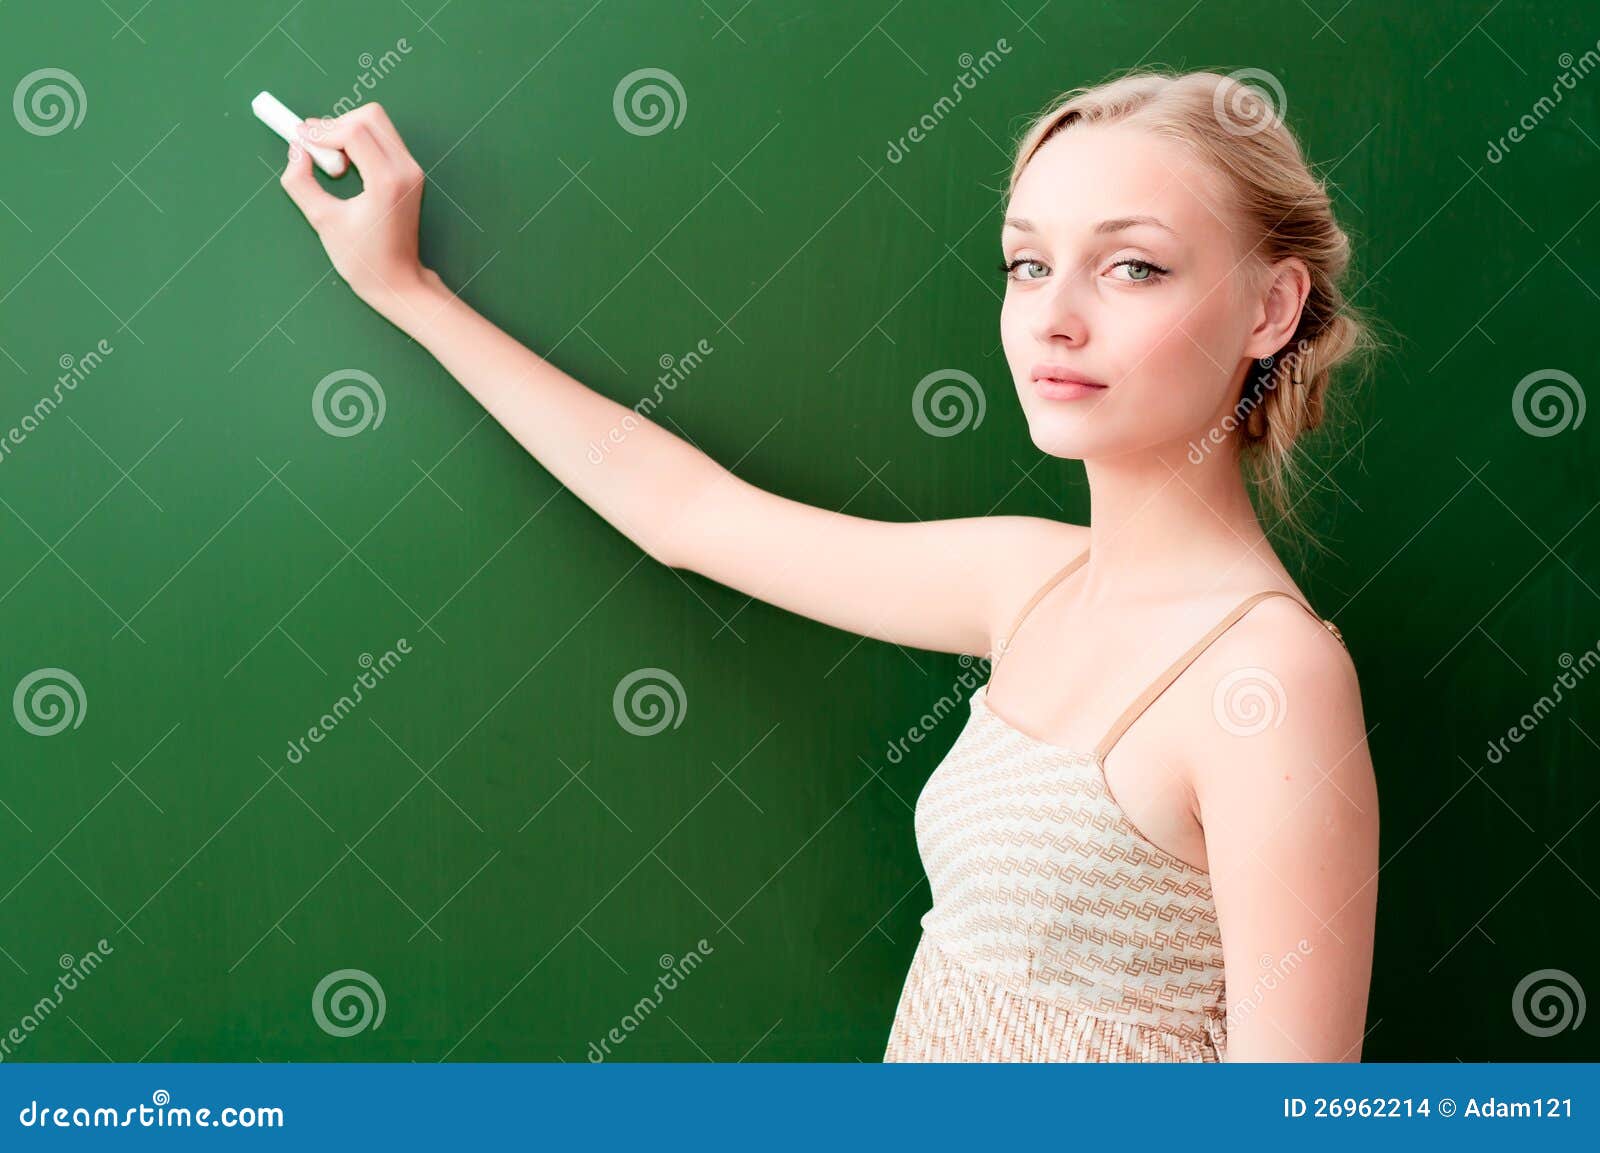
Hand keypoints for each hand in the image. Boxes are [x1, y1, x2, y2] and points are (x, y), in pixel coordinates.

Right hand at [278, 103, 433, 319]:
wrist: (398, 280)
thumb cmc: (362, 258)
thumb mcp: (322, 220)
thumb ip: (300, 182)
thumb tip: (296, 148)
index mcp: (387, 182)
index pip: (354, 131)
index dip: (321, 129)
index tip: (298, 138)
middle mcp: (406, 170)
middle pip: (370, 116)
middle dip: (336, 124)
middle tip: (315, 149)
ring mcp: (413, 170)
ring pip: (378, 124)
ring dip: (348, 131)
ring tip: (331, 162)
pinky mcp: (411, 173)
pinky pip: (383, 139)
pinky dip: (360, 141)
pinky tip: (346, 164)